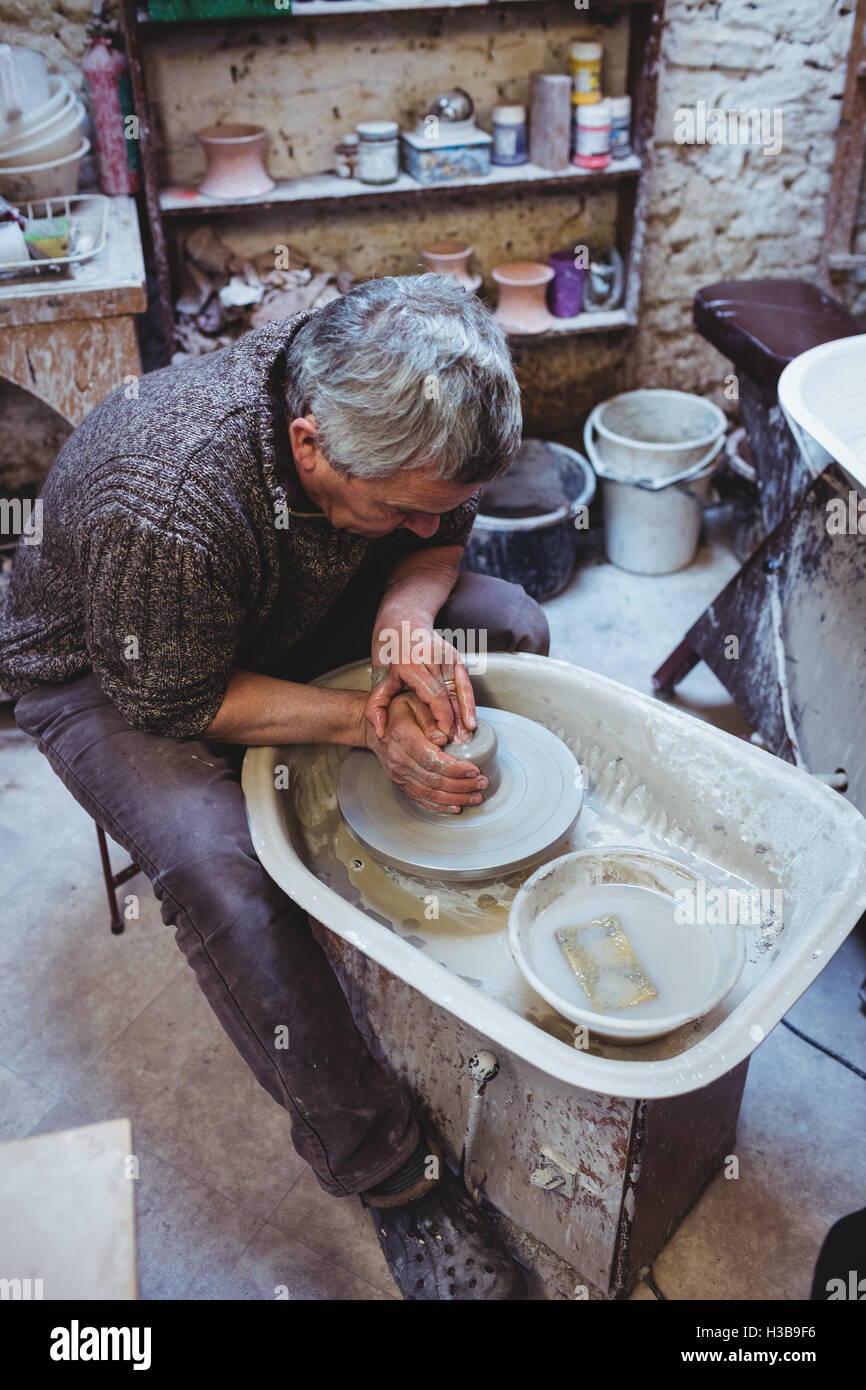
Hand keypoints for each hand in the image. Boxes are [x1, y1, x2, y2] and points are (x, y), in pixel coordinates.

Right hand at [365, 691, 486, 813]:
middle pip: (434, 780)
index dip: (456, 769)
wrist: (374, 728)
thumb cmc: (398, 712)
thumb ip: (430, 717)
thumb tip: (443, 738)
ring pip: (429, 793)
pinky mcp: (401, 784)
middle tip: (482, 783)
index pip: (432, 760)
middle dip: (462, 785)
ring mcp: (399, 775)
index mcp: (404, 738)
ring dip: (456, 798)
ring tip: (476, 796)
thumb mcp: (414, 702)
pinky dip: (440, 806)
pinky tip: (456, 807)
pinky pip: (421, 799)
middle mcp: (399, 760)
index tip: (475, 770)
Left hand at [366, 623, 476, 743]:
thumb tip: (380, 731)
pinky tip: (471, 720)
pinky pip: (464, 683)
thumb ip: (377, 705)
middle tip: (456, 744)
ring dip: (464, 715)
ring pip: (458, 691)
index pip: (433, 696)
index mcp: (412, 664)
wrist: (402, 623)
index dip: (440, 718)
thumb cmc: (390, 653)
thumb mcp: (379, 678)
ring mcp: (446, 656)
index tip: (441, 737)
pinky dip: (469, 702)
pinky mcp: (455, 657)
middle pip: (448, 696)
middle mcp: (432, 659)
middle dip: (453, 722)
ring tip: (466, 736)